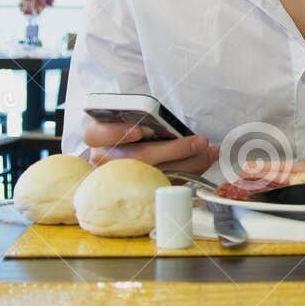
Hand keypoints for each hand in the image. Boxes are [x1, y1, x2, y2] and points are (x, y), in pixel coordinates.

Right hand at [83, 121, 218, 173]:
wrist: (121, 152)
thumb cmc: (126, 129)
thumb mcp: (127, 116)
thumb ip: (141, 115)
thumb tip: (167, 119)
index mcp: (97, 137)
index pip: (96, 133)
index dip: (116, 132)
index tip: (139, 130)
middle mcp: (105, 160)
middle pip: (137, 158)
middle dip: (173, 150)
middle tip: (198, 142)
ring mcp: (122, 178)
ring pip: (157, 175)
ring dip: (189, 163)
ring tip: (208, 151)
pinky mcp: (140, 190)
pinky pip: (168, 182)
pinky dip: (191, 171)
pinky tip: (205, 160)